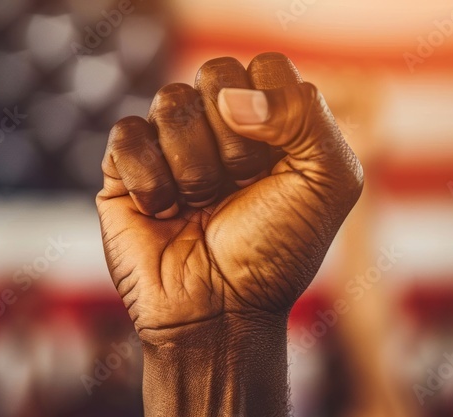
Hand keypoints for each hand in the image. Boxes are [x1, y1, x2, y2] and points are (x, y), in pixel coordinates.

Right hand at [97, 53, 362, 339]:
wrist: (221, 313)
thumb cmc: (276, 251)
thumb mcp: (329, 181)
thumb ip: (304, 114)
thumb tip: (231, 97)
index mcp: (270, 120)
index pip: (264, 67)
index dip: (272, 114)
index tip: (276, 166)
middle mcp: (219, 124)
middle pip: (215, 74)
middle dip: (234, 142)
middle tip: (239, 188)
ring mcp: (169, 143)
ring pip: (170, 102)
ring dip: (195, 168)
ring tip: (201, 207)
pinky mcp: (123, 168)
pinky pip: (127, 134)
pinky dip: (152, 181)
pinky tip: (165, 213)